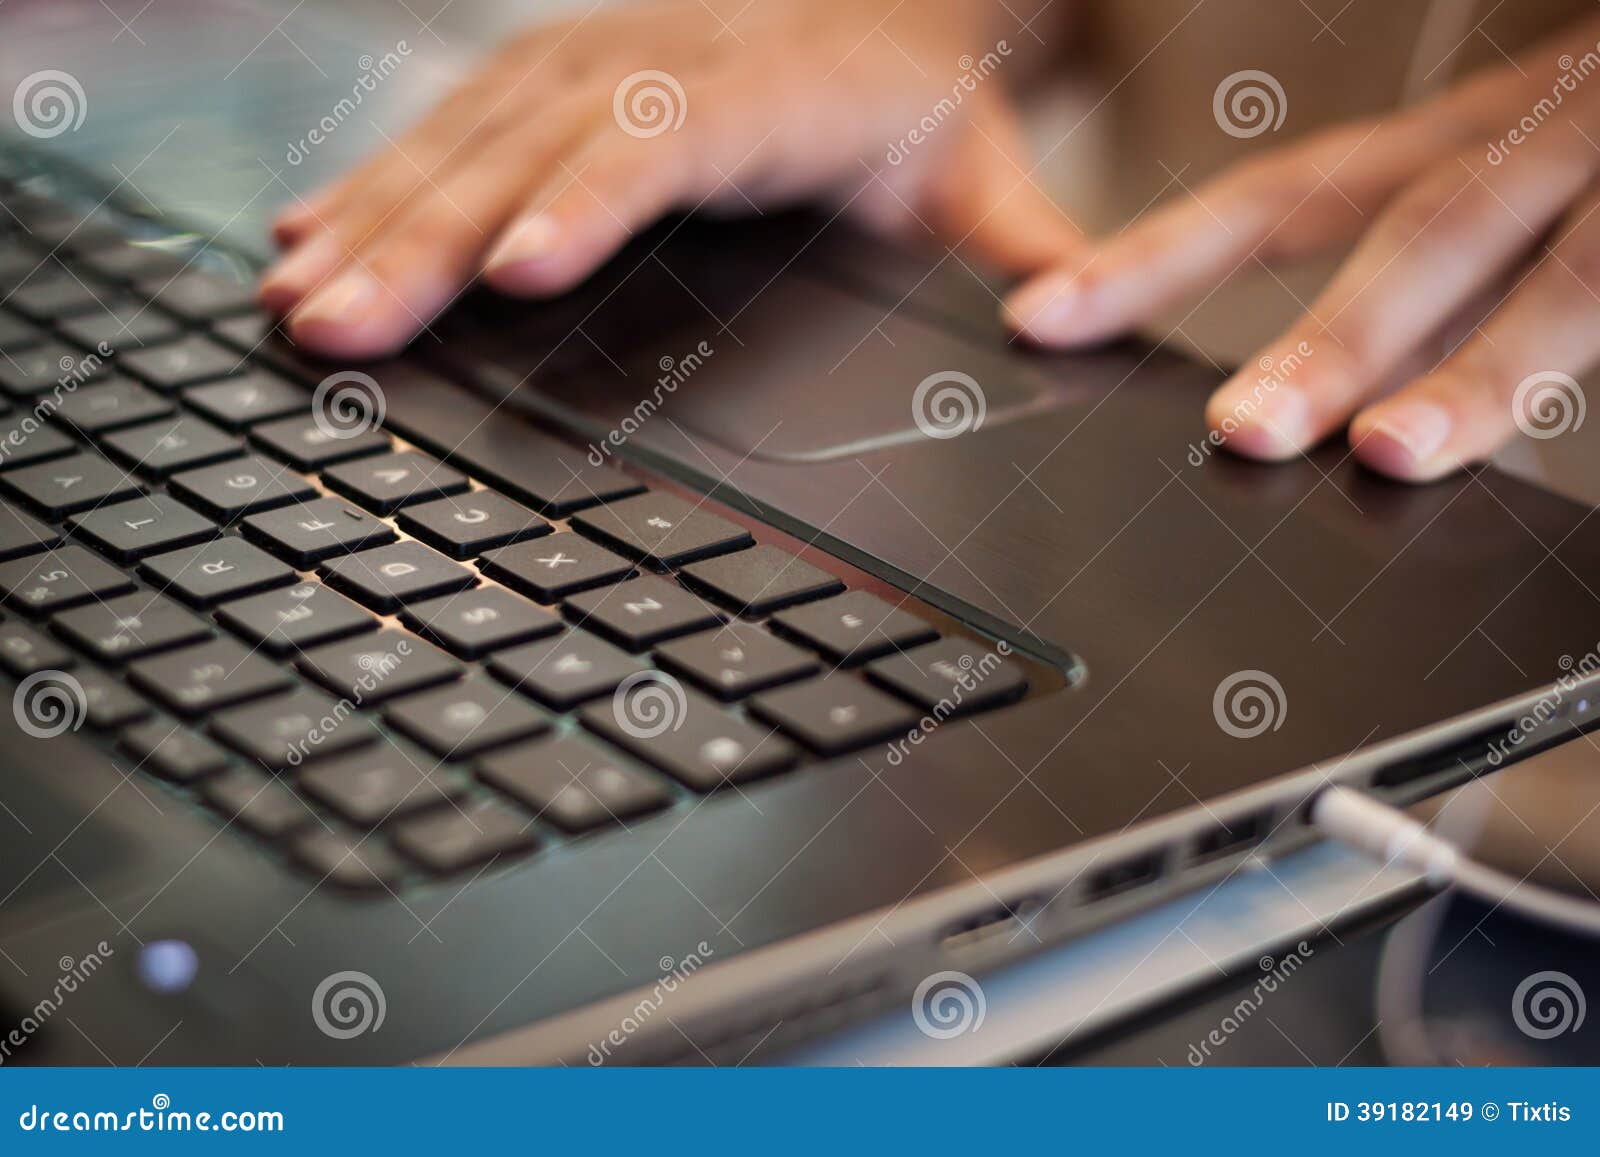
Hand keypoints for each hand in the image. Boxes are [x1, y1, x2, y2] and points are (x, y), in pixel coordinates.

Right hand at [262, 0, 1078, 359]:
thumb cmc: (924, 106)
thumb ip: (1026, 246)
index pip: (662, 138)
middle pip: (528, 146)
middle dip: (423, 240)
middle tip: (338, 327)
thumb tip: (1068, 323)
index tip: (513, 274)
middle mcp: (659, 61)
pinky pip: (444, 123)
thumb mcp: (987, 170)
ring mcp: (591, 63)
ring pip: (462, 134)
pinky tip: (302, 231)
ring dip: (371, 219)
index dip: (585, 202)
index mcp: (768, 87)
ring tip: (295, 302)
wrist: (883, 10)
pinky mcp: (549, 78)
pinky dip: (371, 180)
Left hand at [1004, 16, 1599, 481]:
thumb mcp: (1518, 150)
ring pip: (1571, 276)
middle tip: (1239, 432)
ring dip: (1482, 370)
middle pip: (1421, 233)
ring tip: (1395, 451)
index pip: (1290, 197)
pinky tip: (1482, 432)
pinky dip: (1573, 369)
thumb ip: (1438, 243)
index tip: (1048, 317)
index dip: (1161, 257)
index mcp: (1471, 137)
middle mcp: (1548, 136)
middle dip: (1328, 338)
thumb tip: (1344, 380)